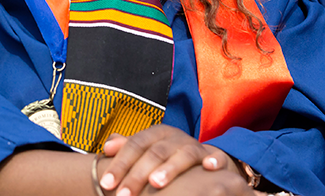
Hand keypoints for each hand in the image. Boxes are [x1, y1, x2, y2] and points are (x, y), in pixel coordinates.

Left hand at [96, 125, 237, 194]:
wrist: (202, 159)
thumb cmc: (167, 158)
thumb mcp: (147, 151)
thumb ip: (127, 148)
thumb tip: (107, 147)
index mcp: (156, 134)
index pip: (135, 145)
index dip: (120, 163)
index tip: (107, 184)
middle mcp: (176, 137)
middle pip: (155, 152)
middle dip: (138, 174)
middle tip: (124, 194)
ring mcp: (196, 146)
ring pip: (183, 153)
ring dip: (170, 167)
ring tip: (155, 183)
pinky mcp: (216, 157)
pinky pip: (217, 156)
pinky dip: (213, 159)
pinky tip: (209, 167)